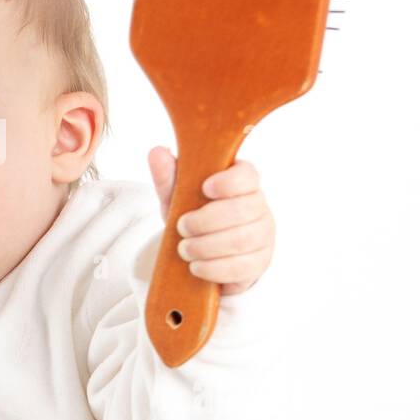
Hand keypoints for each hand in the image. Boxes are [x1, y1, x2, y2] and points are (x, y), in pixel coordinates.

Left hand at [147, 147, 273, 295]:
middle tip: (181, 227)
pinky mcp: (259, 262)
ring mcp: (263, 235)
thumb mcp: (177, 197)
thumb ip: (169, 177)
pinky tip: (196, 266)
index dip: (229, 182)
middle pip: (244, 210)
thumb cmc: (194, 216)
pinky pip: (242, 267)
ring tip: (184, 249)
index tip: (205, 188)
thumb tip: (157, 151)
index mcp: (242, 182)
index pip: (247, 175)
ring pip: (242, 240)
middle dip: (207, 221)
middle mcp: (258, 205)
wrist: (203, 253)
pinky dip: (214, 268)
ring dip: (206, 246)